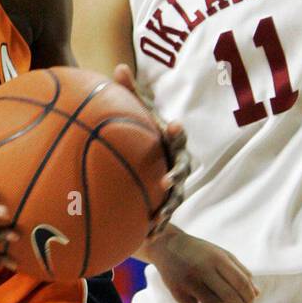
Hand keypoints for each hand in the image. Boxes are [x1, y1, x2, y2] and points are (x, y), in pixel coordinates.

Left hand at [112, 63, 189, 236]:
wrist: (155, 161)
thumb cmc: (145, 134)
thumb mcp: (138, 114)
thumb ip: (129, 93)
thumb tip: (119, 66)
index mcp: (171, 142)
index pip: (176, 136)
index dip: (176, 132)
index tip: (173, 126)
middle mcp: (178, 164)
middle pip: (182, 170)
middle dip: (176, 175)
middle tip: (167, 180)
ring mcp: (176, 185)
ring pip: (176, 198)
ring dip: (169, 207)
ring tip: (159, 217)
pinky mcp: (168, 203)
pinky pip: (165, 215)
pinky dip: (158, 225)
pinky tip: (148, 236)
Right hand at [147, 227, 258, 302]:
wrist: (166, 246)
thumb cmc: (199, 251)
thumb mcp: (222, 254)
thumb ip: (241, 271)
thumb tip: (257, 294)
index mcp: (218, 259)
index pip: (241, 283)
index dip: (249, 297)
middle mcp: (204, 270)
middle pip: (230, 298)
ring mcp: (189, 282)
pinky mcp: (178, 293)